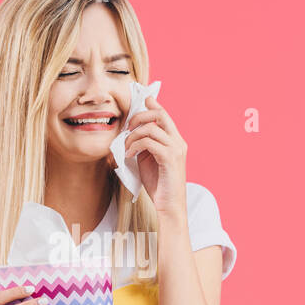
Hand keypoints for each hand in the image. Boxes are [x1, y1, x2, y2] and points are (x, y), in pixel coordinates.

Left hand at [110, 94, 187, 218]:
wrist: (169, 206)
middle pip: (159, 114)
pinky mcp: (169, 158)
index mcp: (175, 140)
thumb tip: (129, 132)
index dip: (151, 103)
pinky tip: (128, 155)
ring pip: (151, 127)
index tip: (139, 99)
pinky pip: (148, 142)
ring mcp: (176, 149)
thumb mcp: (148, 159)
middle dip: (139, 116)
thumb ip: (144, 144)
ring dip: (132, 135)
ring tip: (125, 148)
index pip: (164, 114)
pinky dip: (134, 146)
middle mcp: (178, 141)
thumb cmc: (159, 185)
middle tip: (127, 128)